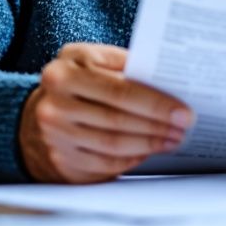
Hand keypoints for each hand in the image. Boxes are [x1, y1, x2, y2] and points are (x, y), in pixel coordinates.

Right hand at [18, 43, 193, 183]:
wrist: (42, 111)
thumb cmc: (81, 81)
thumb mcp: (96, 62)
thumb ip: (128, 68)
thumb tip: (171, 84)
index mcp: (66, 69)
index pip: (120, 89)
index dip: (156, 103)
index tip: (184, 111)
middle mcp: (54, 101)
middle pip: (117, 119)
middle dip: (157, 125)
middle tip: (184, 127)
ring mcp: (54, 133)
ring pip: (113, 144)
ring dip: (149, 144)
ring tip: (173, 139)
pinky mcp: (60, 157)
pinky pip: (104, 163)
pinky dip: (132, 158)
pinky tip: (149, 151)